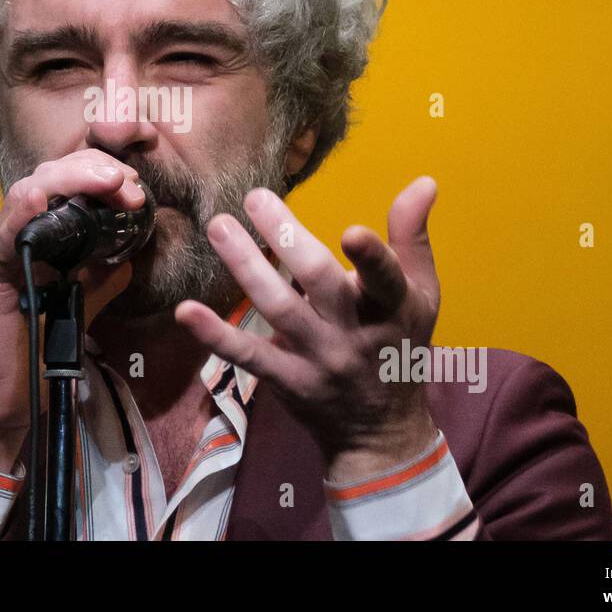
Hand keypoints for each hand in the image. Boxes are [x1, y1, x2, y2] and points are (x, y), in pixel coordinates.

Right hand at [0, 149, 143, 470]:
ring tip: (110, 182)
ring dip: (72, 180)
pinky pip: (5, 237)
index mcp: (39, 244)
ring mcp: (0, 256)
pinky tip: (43, 196)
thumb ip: (98, 282)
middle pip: (50, 180)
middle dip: (94, 172)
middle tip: (130, 183)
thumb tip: (128, 259)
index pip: (66, 190)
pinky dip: (24, 211)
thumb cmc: (30, 362)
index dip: (101, 178)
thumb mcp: (76, 313)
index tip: (135, 188)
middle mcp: (17, 242)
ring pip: (29, 194)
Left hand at [174, 176, 442, 480]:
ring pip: (279, 309)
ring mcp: (318, 358)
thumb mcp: (421, 294)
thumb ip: (411, 237)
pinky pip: (248, 356)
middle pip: (319, 284)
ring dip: (246, 266)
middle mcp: (353, 332)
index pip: (385, 280)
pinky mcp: (287, 379)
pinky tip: (187, 310)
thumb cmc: (400, 343)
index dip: (371, 257)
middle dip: (288, 239)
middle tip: (255, 197)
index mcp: (392, 307)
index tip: (351, 230)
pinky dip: (216, 335)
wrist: (382, 429)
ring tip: (220, 227)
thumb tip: (424, 182)